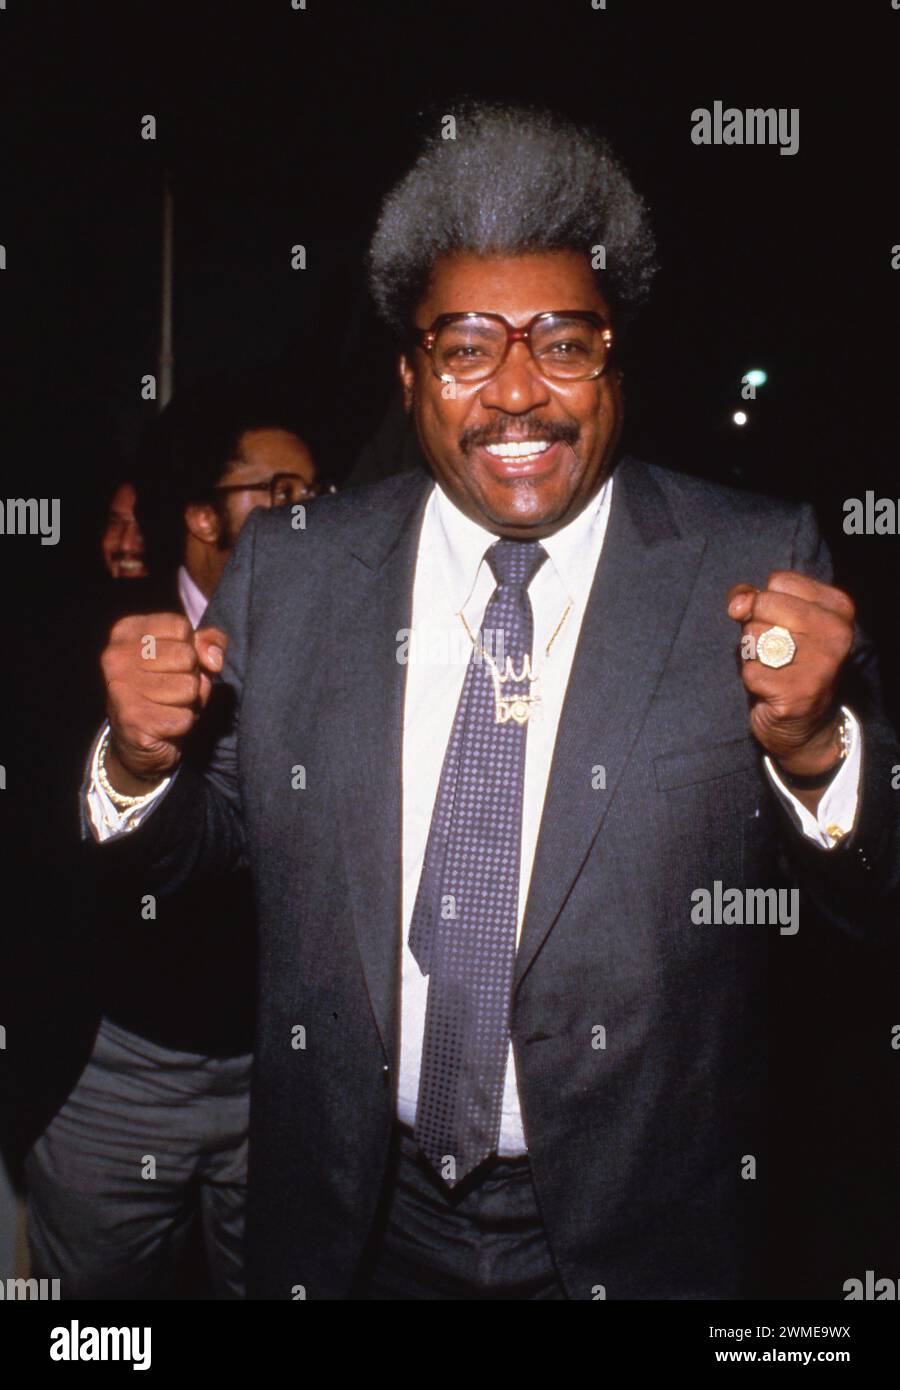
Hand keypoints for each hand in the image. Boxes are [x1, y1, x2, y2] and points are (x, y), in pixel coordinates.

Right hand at [100, 613, 227, 792]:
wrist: (138, 742)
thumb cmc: (166, 690)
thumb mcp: (190, 657)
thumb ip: (208, 642)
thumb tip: (214, 658)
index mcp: (125, 632)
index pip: (181, 626)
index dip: (190, 648)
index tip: (171, 664)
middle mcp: (116, 657)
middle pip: (187, 656)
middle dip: (191, 677)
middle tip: (171, 690)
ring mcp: (121, 688)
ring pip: (189, 687)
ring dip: (189, 702)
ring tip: (169, 706)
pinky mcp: (133, 719)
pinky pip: (185, 717)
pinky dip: (183, 723)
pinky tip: (164, 724)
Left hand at [727, 571, 854, 778]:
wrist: (804, 725)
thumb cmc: (785, 662)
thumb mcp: (775, 620)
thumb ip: (752, 598)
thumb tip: (738, 604)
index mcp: (838, 608)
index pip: (778, 581)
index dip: (766, 603)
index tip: (782, 625)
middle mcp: (836, 633)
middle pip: (763, 605)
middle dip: (756, 629)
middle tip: (777, 653)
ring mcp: (820, 664)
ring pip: (753, 636)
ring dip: (753, 655)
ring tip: (774, 670)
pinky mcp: (797, 692)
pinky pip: (750, 670)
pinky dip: (752, 681)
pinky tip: (771, 690)